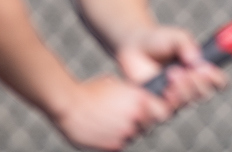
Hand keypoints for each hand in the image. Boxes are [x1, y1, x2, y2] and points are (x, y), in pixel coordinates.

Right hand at [48, 76, 168, 150]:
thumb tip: (135, 98)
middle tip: (121, 118)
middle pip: (147, 126)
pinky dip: (112, 141)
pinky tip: (100, 131)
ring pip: (132, 136)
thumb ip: (129, 94)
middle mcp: (136, 117)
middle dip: (138, 123)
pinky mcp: (114, 147)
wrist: (69, 105)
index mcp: (139, 99)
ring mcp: (126, 133)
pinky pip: (119, 145)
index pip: (162, 111)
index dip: (156, 111)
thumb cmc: (89, 91)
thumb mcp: (114, 85)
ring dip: (124, 132)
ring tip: (106, 123)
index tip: (150, 111)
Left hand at [114, 25, 227, 108]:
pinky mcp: (157, 105)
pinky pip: (163, 114)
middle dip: (195, 83)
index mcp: (200, 71)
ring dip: (180, 91)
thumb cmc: (159, 39)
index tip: (208, 70)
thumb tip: (197, 62)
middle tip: (182, 69)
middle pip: (204, 95)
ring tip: (170, 74)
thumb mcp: (176, 37)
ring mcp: (175, 98)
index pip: (219, 82)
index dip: (217, 79)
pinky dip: (162, 103)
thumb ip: (188, 46)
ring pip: (185, 104)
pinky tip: (158, 89)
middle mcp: (191, 87)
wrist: (134, 45)